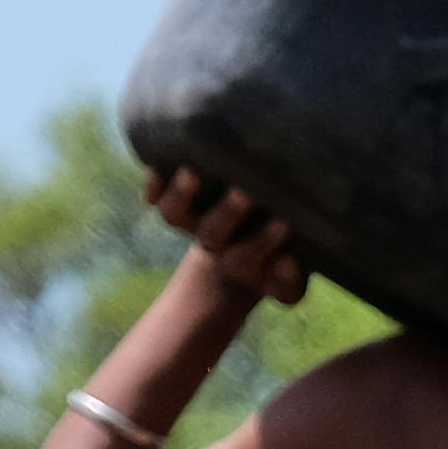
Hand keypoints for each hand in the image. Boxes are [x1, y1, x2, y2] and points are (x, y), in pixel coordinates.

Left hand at [145, 167, 311, 308]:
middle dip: (227, 215)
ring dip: (180, 196)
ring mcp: (191, 220)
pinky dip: (154, 187)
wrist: (253, 232)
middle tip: (244, 194)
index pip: (247, 259)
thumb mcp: (293, 272)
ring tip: (191, 173)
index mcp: (244, 259)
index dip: (260, 246)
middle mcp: (213, 240)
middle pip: (211, 235)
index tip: (283, 224)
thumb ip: (292, 279)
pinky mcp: (176, 200)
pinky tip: (157, 169)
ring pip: (174, 214)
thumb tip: (286, 263)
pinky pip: (155, 197)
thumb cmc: (285, 247)